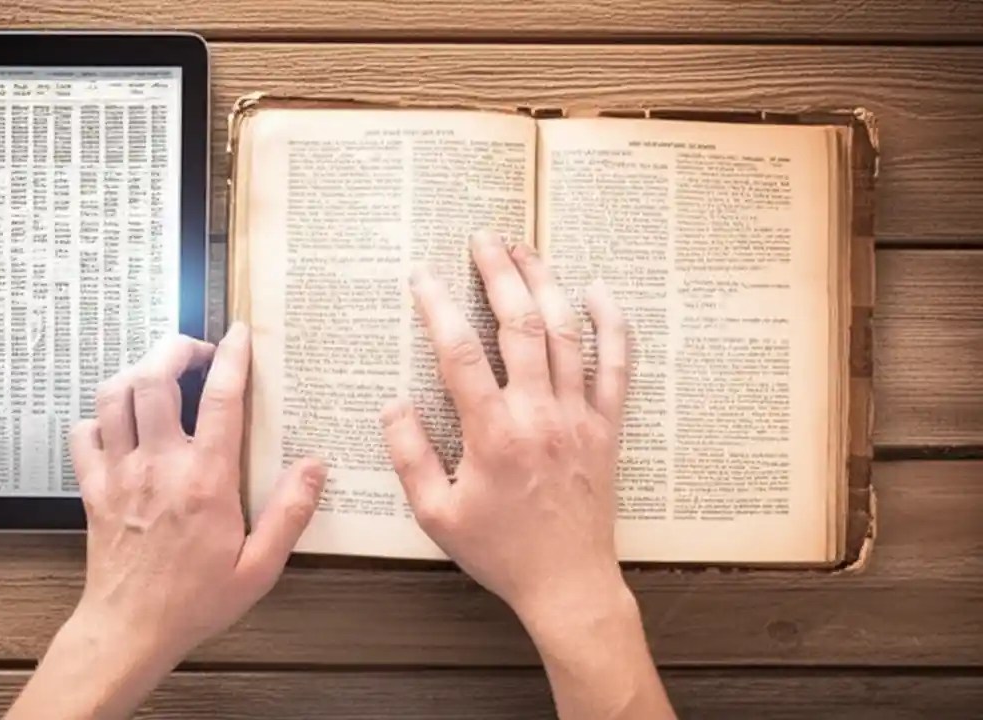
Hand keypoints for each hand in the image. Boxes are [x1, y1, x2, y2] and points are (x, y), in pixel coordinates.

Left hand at [8, 324, 325, 718]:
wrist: (128, 632)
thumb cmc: (194, 602)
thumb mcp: (259, 568)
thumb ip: (290, 513)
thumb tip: (314, 466)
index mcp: (205, 481)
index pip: (220, 399)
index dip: (232, 357)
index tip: (239, 335)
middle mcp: (158, 466)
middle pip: (154, 377)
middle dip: (175, 347)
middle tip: (197, 350)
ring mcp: (120, 473)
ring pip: (113, 395)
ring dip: (137, 372)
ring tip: (161, 374)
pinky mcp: (93, 488)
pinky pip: (84, 432)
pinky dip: (99, 416)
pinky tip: (121, 423)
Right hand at [381, 229, 630, 641]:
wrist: (568, 583)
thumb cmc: (500, 551)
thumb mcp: (436, 514)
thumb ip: (409, 456)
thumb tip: (393, 404)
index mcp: (492, 434)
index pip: (460, 352)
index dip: (438, 306)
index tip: (422, 275)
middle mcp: (538, 414)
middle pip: (519, 324)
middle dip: (498, 273)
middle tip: (483, 239)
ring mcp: (578, 416)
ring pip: (566, 332)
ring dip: (545, 284)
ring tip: (526, 249)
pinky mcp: (606, 426)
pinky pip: (616, 365)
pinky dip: (610, 323)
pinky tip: (597, 291)